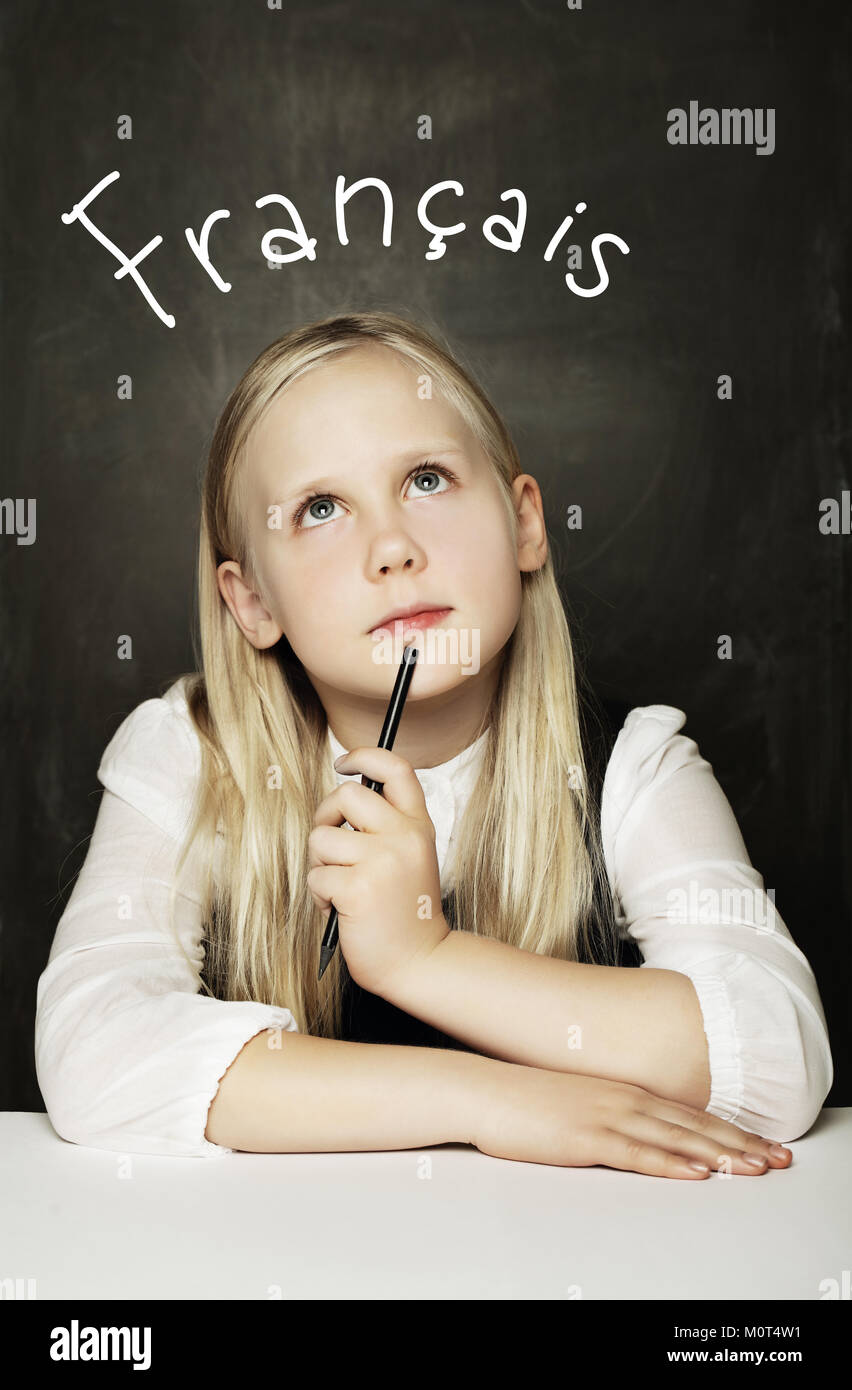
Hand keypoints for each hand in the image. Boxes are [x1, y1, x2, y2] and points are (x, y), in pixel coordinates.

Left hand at [308, 746, 450, 997]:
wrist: (421, 962)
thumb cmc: (406, 913)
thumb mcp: (412, 858)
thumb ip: (389, 827)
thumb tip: (342, 802)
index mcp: (418, 826)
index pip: (395, 769)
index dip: (364, 756)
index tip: (343, 763)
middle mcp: (403, 837)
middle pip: (345, 795)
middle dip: (325, 816)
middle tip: (329, 844)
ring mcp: (381, 861)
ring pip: (321, 838)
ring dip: (319, 864)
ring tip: (338, 888)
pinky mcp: (358, 889)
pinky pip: (316, 875)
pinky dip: (319, 895)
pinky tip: (339, 910)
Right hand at [471, 1064, 792, 1178]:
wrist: (484, 1091)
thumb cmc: (527, 1101)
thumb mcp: (580, 1102)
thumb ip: (613, 1112)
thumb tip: (641, 1131)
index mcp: (626, 1091)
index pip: (690, 1113)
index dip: (731, 1129)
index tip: (763, 1144)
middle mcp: (625, 1099)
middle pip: (695, 1125)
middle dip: (741, 1143)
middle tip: (778, 1159)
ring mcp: (607, 1117)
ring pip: (676, 1139)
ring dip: (719, 1156)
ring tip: (754, 1169)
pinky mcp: (586, 1138)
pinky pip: (638, 1154)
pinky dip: (672, 1164)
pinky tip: (696, 1173)